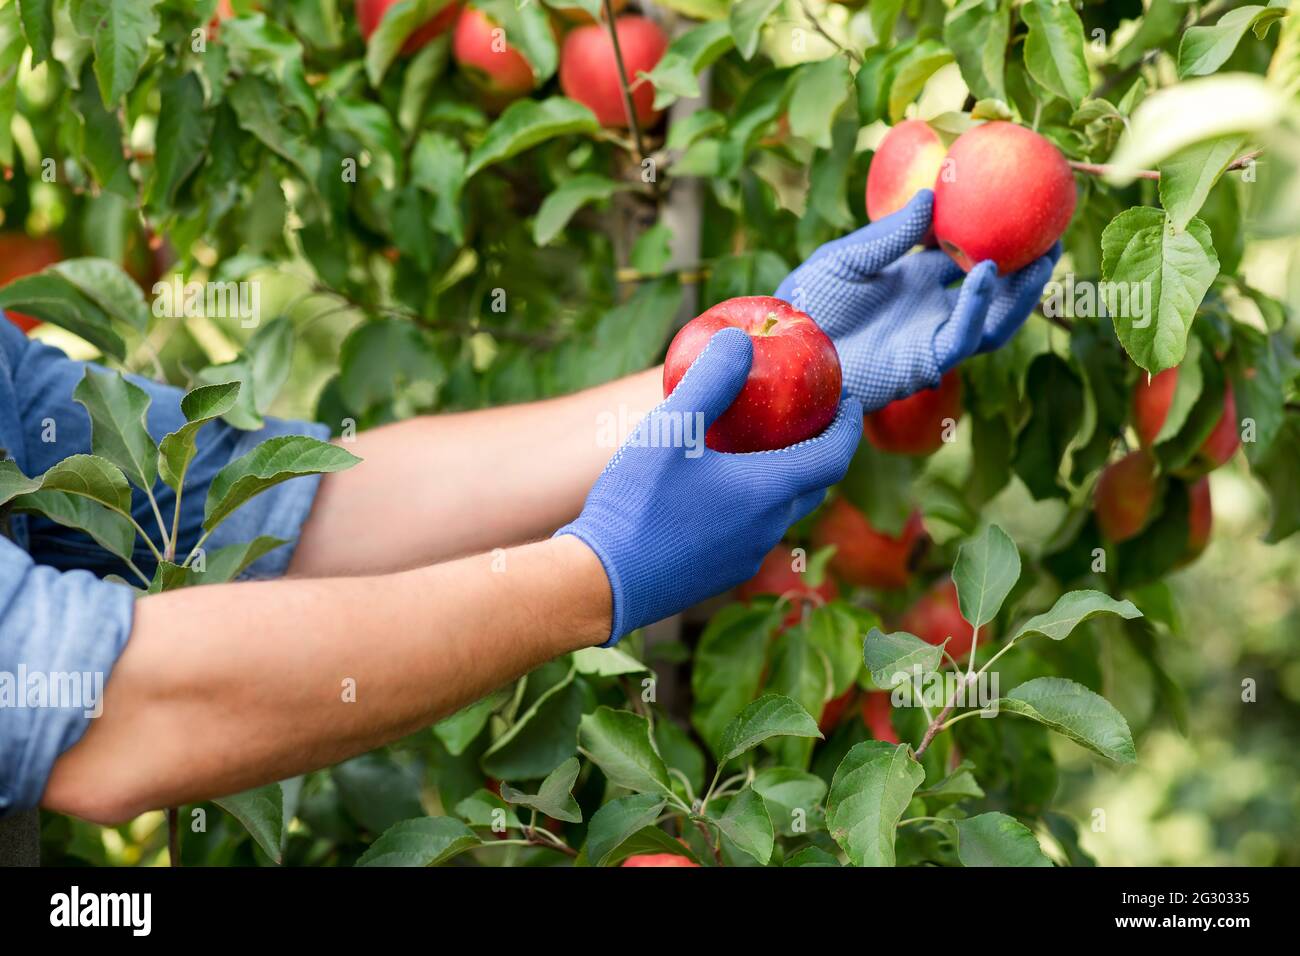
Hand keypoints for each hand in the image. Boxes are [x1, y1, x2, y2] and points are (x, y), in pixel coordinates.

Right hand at [557, 328, 860, 644]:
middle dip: (821, 450)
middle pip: (814, 486)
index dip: (848, 426)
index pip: (834, 456)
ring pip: (781, 511)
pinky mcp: (722, 574)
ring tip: (763, 450)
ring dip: (784, 480)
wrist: (602, 584)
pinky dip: (754, 504)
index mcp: (768, 491)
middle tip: (811, 420)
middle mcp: (768, 528)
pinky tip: (720, 491)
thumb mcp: (669, 430)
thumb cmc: (637, 504)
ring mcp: (746, 556)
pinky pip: (753, 532)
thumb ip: (709, 381)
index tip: (850, 399)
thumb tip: (740, 340)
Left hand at [775, 190, 1060, 411]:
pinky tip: (986, 275)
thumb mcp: (844, 260)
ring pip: (993, 318)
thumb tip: (931, 197)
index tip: (1023, 201)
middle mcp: (930, 308)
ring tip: (1044, 255)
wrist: (786, 353)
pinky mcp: (924, 363)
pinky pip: (963, 337)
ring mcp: (930, 336)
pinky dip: (979, 307)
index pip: (966, 252)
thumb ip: (889, 236)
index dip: (995, 232)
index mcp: (913, 278)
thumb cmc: (806, 305)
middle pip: (994, 288)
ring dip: (1022, 291)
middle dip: (1028, 265)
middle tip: (1055, 230)